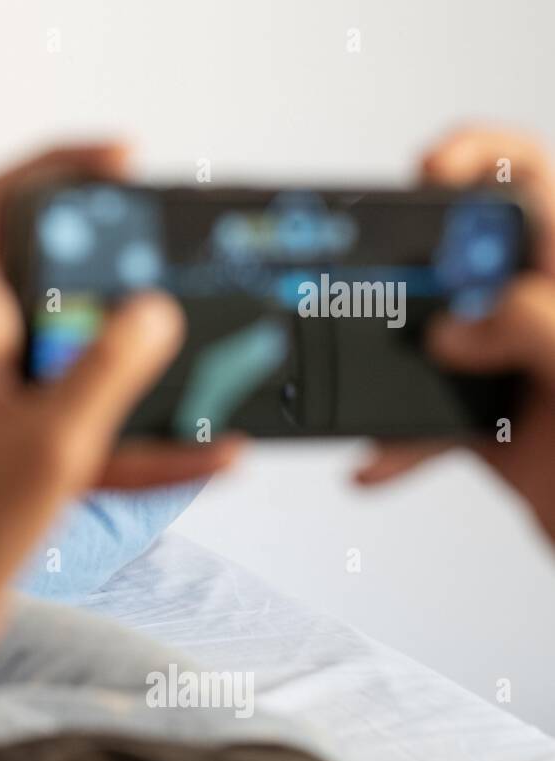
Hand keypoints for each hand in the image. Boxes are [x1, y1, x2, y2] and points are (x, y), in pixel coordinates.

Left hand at [0, 145, 240, 670]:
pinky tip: (211, 457)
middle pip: (49, 274)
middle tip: (179, 267)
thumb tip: (156, 309)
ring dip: (138, 358)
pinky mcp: (13, 452)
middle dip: (117, 266)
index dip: (59, 166)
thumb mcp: (46, 446)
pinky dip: (141, 439)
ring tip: (214, 357)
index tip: (124, 159)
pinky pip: (88, 427)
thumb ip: (106, 372)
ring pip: (77, 353)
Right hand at [356, 128, 554, 542]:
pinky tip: (375, 458)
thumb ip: (538, 327)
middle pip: (458, 260)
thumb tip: (458, 327)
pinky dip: (391, 441)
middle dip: (409, 274)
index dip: (479, 162)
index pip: (532, 182)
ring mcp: (511, 367)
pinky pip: (420, 418)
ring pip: (426, 343)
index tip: (429, 178)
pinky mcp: (485, 425)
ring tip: (364, 381)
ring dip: (384, 367)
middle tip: (388, 297)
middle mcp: (541, 312)